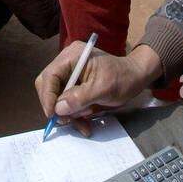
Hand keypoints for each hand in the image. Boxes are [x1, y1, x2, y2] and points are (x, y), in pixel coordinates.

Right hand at [35, 42, 162, 136]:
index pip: (50, 75)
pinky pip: (67, 102)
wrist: (135, 78)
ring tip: (84, 123)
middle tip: (65, 121)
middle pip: (48, 86)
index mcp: (72, 56)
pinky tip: (85, 125)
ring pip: (57, 98)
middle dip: (57, 106)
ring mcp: (70, 74)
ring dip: (68, 114)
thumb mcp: (103, 88)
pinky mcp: (75, 85)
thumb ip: (80, 97)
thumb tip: (59, 108)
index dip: (48, 96)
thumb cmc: (123, 78)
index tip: (52, 114)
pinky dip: (74, 115)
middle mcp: (67, 63)